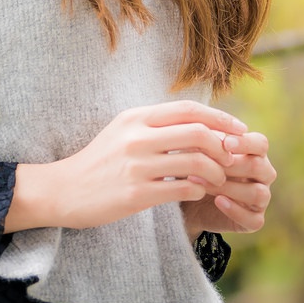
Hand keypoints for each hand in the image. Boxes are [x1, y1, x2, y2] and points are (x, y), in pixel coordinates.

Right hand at [5, 100, 246, 232]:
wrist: (64, 189)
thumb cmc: (100, 162)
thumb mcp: (123, 132)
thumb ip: (156, 126)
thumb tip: (199, 124)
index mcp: (136, 118)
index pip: (188, 109)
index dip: (220, 118)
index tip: (239, 130)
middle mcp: (136, 137)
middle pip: (197, 132)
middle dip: (223, 146)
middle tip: (231, 159)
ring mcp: (136, 165)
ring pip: (195, 162)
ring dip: (215, 172)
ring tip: (218, 179)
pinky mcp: (136, 194)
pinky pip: (182, 189)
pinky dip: (198, 190)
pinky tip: (197, 193)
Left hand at [180, 129, 274, 236]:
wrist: (187, 200)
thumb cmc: (195, 167)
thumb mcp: (196, 151)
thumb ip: (204, 140)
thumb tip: (210, 134)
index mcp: (254, 153)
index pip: (261, 143)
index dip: (245, 143)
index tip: (225, 144)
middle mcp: (263, 174)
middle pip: (259, 167)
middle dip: (230, 167)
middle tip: (202, 166)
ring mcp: (262, 198)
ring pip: (259, 193)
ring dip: (229, 188)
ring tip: (202, 184)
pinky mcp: (254, 220)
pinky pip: (254, 219)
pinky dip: (235, 210)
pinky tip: (218, 201)